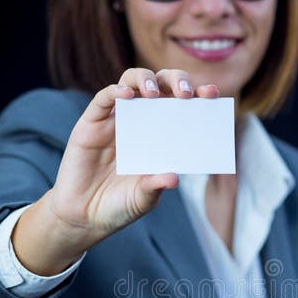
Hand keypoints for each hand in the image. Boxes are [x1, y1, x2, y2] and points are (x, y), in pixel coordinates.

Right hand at [12, 69, 218, 274]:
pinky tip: (126, 95)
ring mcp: (116, 119)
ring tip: (153, 93)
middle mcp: (141, 121)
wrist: (84, 217)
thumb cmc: (119, 205)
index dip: (198, 96)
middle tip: (186, 93)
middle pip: (160, 85)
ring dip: (145, 80)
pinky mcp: (91, 123)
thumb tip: (174, 178)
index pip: (182, 107)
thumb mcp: (143, 199)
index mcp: (161, 135)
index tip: (213, 95)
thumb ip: (156, 186)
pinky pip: (103, 98)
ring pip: (131, 81)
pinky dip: (114, 91)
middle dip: (176, 81)